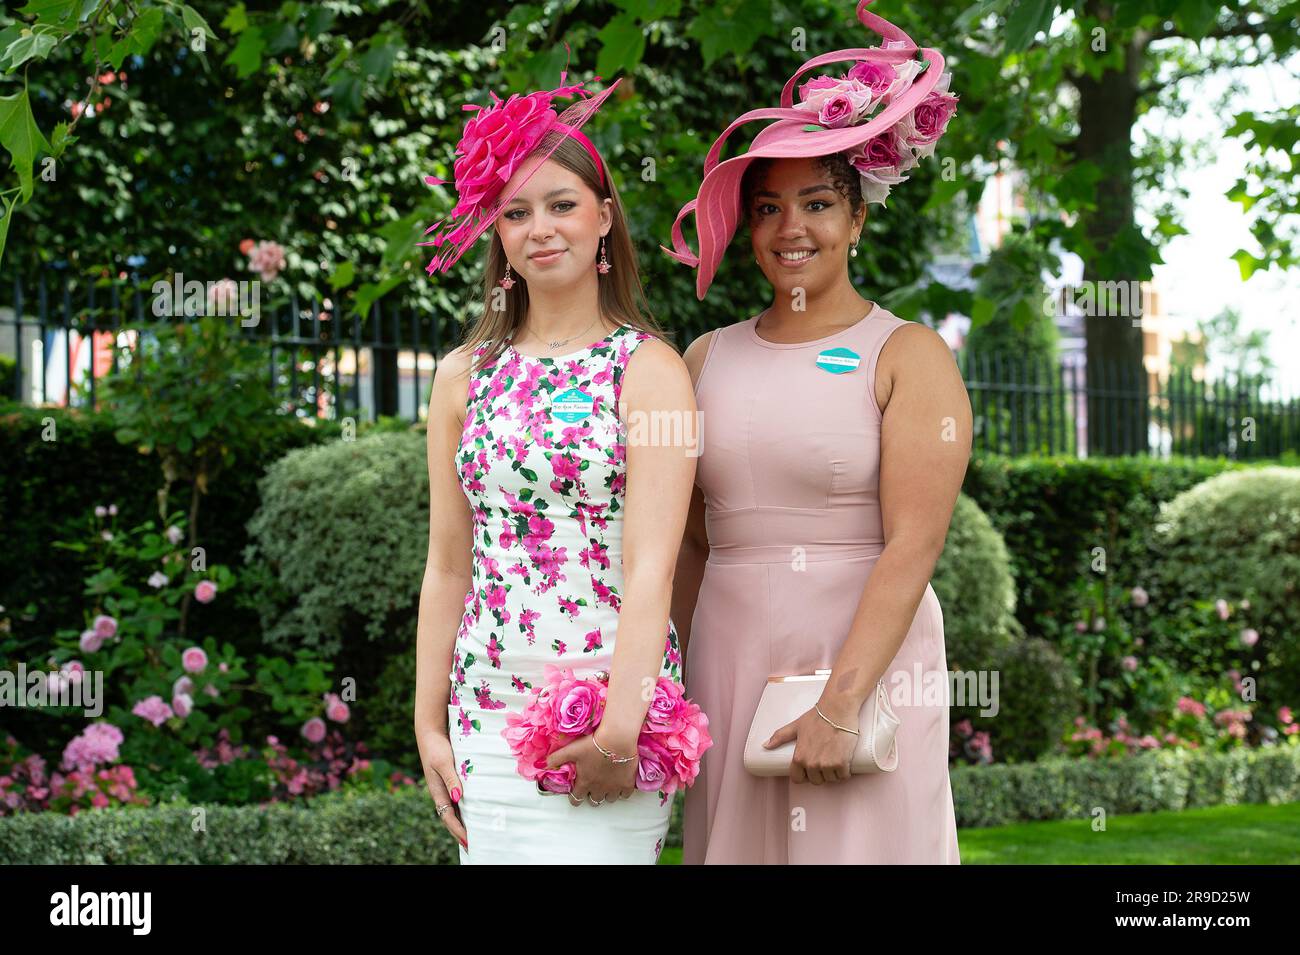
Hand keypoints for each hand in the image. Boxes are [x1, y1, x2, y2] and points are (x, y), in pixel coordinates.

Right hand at [416, 724, 468, 849]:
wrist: (430, 732)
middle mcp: (441, 792)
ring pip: (454, 809)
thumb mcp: (444, 762)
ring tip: (474, 833)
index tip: (468, 842)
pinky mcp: (450, 779)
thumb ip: (451, 779)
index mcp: (437, 791)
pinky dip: (464, 808)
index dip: (458, 830)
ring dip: (462, 822)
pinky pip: (457, 799)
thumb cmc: (437, 746)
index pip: (448, 817)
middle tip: (472, 845)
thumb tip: (457, 798)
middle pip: (450, 817)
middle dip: (460, 832)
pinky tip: (473, 811)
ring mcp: (445, 786)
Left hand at [545, 733, 638, 806]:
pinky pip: (625, 795)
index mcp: (584, 782)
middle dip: (591, 795)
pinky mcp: (627, 784)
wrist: (616, 739)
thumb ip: (554, 758)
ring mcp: (614, 788)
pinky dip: (622, 792)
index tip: (575, 795)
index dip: (574, 798)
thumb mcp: (571, 750)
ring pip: (610, 799)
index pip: (576, 799)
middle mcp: (598, 788)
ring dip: (607, 794)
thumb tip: (538, 765)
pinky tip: (620, 784)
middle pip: (594, 800)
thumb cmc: (593, 744)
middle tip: (592, 787)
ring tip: (606, 785)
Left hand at [761, 698, 859, 784]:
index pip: (798, 779)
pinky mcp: (841, 764)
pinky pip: (843, 776)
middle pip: (816, 780)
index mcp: (799, 757)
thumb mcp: (796, 726)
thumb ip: (780, 737)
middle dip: (820, 773)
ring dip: (833, 772)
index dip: (804, 774)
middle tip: (824, 758)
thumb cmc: (818, 716)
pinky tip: (843, 760)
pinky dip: (844, 770)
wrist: (838, 709)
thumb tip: (765, 745)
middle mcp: (811, 764)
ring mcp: (827, 765)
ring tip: (834, 756)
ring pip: (830, 779)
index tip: (809, 769)